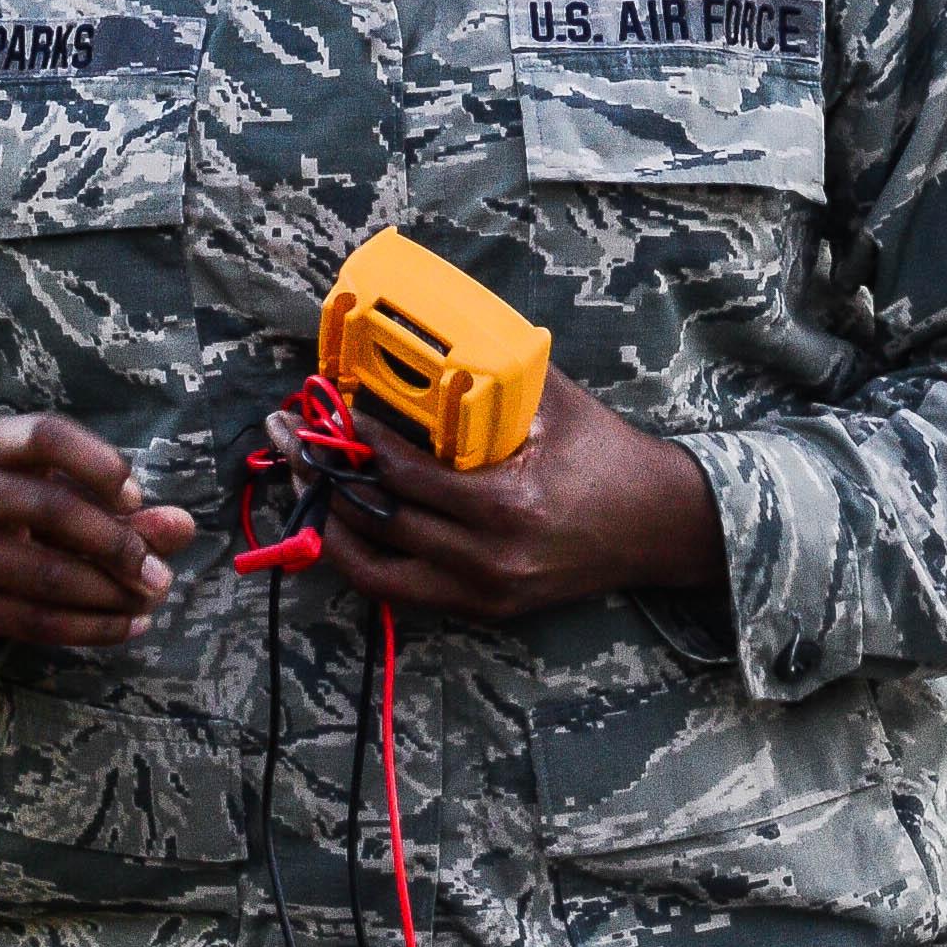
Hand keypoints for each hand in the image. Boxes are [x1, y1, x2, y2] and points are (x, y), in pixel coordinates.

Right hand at [0, 415, 194, 656]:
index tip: (137, 498)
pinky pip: (35, 622)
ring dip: (111, 596)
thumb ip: (121, 509)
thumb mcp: (57, 492)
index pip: (45, 436)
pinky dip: (92, 629)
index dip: (97, 465)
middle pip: (49, 509)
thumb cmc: (15, 511)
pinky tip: (129, 627)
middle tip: (160, 574)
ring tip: (150, 602)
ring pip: (46, 576)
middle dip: (117, 545)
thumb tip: (184, 528)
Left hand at [309, 367, 723, 628]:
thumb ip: (491, 374)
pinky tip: (337, 525)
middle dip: (323, 476)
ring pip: (377, 567)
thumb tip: (425, 338)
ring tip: (300, 483)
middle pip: (378, 519)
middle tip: (287, 437)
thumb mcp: (554, 403)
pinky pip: (401, 591)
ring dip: (329, 524)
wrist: (660, 526)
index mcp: (506, 503)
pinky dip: (363, 559)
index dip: (355, 440)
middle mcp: (489, 557)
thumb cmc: (608, 455)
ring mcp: (484, 590)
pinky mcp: (484, 608)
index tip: (327, 408)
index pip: (403, 473)